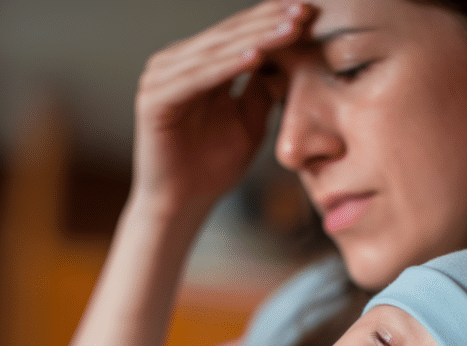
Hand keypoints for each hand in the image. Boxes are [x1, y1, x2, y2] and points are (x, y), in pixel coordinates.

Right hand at [132, 0, 312, 210]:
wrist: (183, 205)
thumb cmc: (213, 167)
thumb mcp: (250, 121)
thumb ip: (262, 89)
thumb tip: (290, 57)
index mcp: (196, 64)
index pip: (239, 33)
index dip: (274, 21)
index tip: (311, 11)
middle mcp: (174, 64)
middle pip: (229, 35)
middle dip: (269, 21)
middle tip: (305, 9)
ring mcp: (160, 79)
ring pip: (216, 52)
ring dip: (255, 38)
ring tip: (290, 27)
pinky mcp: (154, 100)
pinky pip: (197, 78)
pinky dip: (226, 66)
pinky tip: (256, 56)